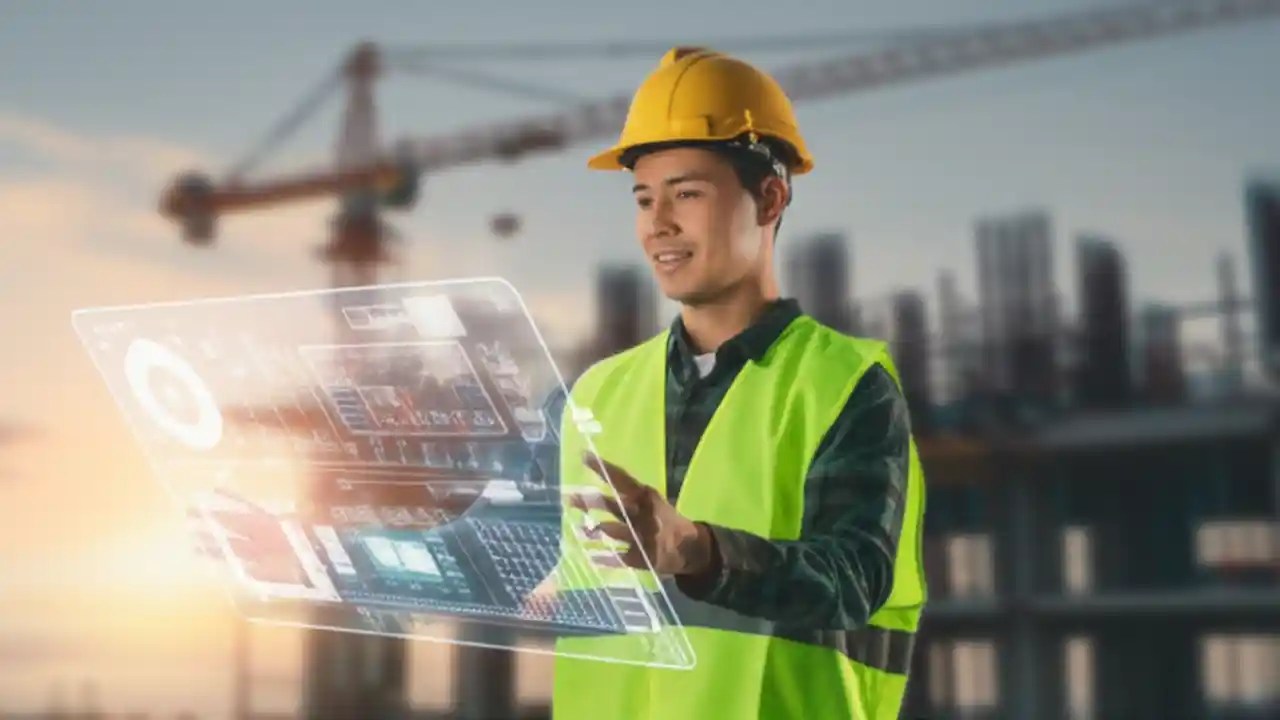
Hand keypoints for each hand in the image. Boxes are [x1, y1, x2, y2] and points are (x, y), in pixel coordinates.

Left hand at [568, 451, 713, 576]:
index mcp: (646, 496)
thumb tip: (600, 491)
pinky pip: (617, 557)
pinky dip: (603, 558)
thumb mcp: (654, 503)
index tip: (583, 457)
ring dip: (593, 531)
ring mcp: (640, 535)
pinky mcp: (640, 557)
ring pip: (611, 530)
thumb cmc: (667, 520)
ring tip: (579, 530)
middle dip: (590, 502)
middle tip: (569, 499)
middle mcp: (642, 513)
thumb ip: (631, 498)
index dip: (602, 468)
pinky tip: (591, 558)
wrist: (691, 548)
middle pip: (612, 505)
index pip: (621, 478)